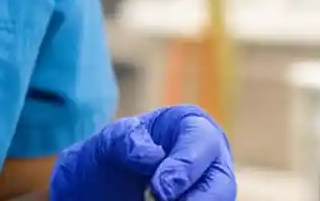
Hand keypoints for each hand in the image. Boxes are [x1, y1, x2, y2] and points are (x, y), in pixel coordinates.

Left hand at [50, 105, 235, 200]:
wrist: (98, 189)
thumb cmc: (111, 157)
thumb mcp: (109, 141)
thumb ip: (127, 141)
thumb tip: (154, 157)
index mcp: (191, 126)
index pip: (202, 140)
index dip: (185, 166)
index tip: (159, 188)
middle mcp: (209, 160)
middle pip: (221, 183)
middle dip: (197, 199)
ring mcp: (208, 190)